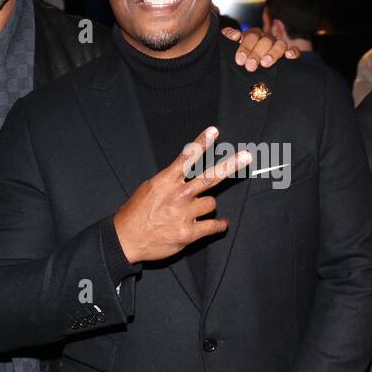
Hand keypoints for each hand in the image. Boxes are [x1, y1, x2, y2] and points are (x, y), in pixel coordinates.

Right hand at [112, 126, 250, 263]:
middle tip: (246, 157)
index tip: (214, 131)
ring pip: (211, 204)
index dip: (201, 143)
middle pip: (209, 177)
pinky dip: (218, 225)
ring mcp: (184, 215)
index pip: (186, 158)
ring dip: (206, 207)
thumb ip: (170, 180)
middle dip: (230, 166)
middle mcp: (178, 196)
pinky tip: (221, 224)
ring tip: (193, 212)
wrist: (126, 239)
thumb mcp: (149, 188)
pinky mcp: (189, 233)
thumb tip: (185, 174)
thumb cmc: (137, 213)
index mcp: (166, 181)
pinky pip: (213, 226)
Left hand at [222, 26, 299, 71]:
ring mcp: (279, 46)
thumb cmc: (244, 61)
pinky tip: (288, 56)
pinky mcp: (291, 54)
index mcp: (253, 37)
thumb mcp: (234, 53)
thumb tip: (234, 34)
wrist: (258, 75)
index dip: (245, 47)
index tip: (240, 60)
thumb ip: (229, 40)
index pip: (250, 36)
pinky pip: (295, 50)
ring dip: (272, 53)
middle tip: (250, 66)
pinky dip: (293, 52)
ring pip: (279, 44)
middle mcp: (266, 39)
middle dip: (256, 53)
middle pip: (264, 40)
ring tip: (265, 64)